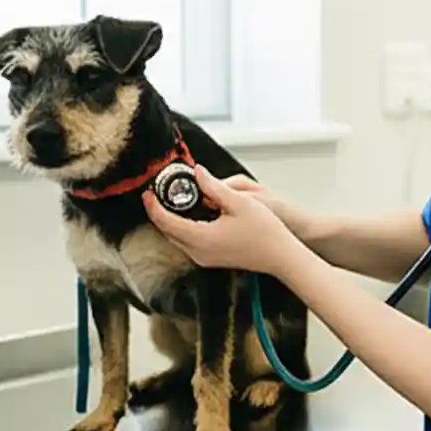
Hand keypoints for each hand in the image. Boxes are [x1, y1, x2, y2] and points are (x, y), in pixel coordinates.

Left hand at [143, 165, 304, 276]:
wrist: (280, 256)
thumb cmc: (265, 232)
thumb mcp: (240, 202)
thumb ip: (214, 186)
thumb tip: (197, 172)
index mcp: (201, 238)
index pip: (165, 221)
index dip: (153, 205)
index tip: (149, 191)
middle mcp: (198, 252)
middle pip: (166, 231)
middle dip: (158, 212)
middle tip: (157, 193)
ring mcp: (203, 258)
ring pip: (175, 238)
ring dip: (170, 220)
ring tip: (171, 201)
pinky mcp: (210, 259)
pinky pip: (187, 242)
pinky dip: (182, 228)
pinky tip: (189, 214)